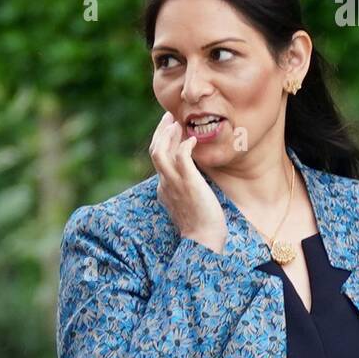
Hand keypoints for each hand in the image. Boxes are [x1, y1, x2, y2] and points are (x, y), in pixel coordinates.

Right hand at [149, 111, 227, 252]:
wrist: (203, 240)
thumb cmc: (201, 225)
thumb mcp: (188, 203)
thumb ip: (186, 188)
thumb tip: (192, 177)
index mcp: (164, 188)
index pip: (157, 159)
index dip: (161, 141)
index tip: (170, 129)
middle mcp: (165, 183)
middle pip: (154, 151)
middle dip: (160, 131)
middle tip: (169, 117)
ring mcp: (175, 184)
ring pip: (161, 152)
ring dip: (167, 134)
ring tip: (176, 122)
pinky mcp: (188, 184)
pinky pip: (181, 159)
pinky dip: (185, 146)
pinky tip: (193, 139)